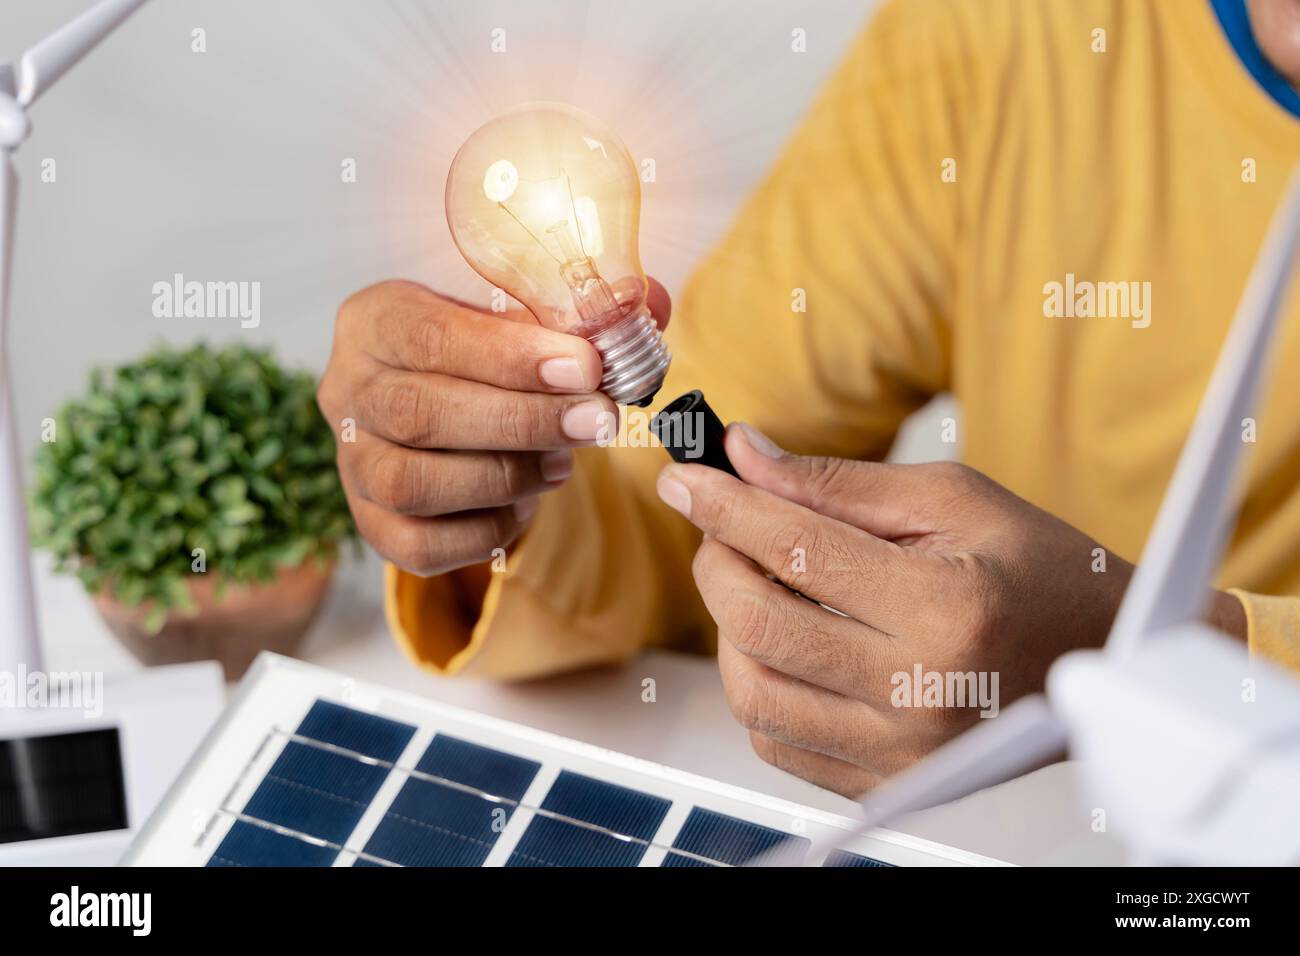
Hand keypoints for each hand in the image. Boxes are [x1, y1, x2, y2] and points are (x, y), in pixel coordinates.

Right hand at [318, 279, 668, 575]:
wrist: (452, 407)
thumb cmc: (488, 354)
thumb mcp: (521, 315)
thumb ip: (579, 311)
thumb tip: (646, 304)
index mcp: (374, 320)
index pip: (430, 336)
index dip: (509, 356)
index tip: (584, 367)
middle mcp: (346, 389)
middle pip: (420, 414)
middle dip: (523, 421)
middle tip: (597, 420)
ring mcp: (352, 463)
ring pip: (413, 483)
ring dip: (505, 476)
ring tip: (561, 462)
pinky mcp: (371, 523)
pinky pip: (421, 544)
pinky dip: (485, 529)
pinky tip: (525, 502)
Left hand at [656, 424, 1244, 796]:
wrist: (1100, 659)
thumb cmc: (1037, 569)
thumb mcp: (951, 500)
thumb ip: (838, 484)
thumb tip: (746, 455)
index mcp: (946, 608)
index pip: (798, 550)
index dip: (725, 506)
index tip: (685, 476)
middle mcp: (918, 691)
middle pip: (758, 627)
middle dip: (716, 562)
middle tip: (722, 527)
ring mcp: (899, 751)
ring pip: (752, 692)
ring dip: (729, 627)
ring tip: (757, 583)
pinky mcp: (884, 781)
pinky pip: (775, 739)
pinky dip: (758, 683)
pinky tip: (784, 642)